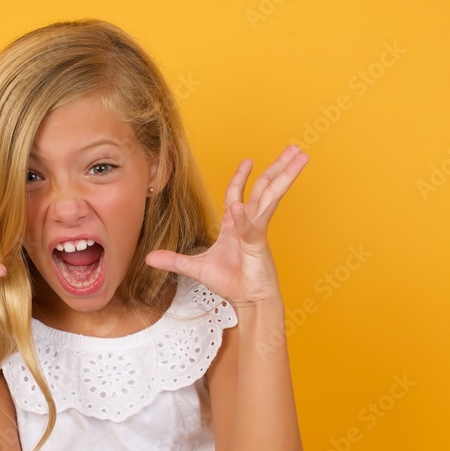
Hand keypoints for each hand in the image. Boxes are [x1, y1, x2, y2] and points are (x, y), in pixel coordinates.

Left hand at [146, 145, 308, 306]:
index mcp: (235, 224)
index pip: (238, 193)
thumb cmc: (230, 283)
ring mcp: (257, 230)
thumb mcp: (195, 268)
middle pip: (265, 187)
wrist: (248, 300)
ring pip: (271, 196)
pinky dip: (246, 217)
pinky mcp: (259, 243)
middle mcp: (249, 222)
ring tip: (299, 158)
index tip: (248, 161)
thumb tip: (149, 258)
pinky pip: (253, 225)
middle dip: (278, 167)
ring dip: (284, 176)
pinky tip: (240, 209)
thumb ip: (174, 260)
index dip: (241, 176)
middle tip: (294, 150)